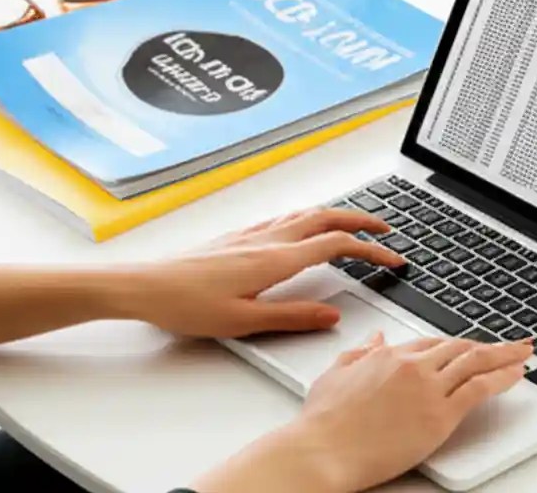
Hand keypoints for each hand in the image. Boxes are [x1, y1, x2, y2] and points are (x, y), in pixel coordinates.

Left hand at [123, 208, 403, 337]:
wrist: (143, 286)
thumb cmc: (185, 305)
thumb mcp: (244, 322)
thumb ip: (292, 316)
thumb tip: (332, 315)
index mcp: (274, 259)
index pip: (335, 246)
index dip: (370, 251)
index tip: (393, 259)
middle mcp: (265, 240)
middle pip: (325, 218)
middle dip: (360, 222)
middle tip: (386, 231)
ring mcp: (249, 234)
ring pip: (303, 214)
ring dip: (334, 216)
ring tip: (353, 226)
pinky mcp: (235, 237)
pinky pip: (282, 219)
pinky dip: (306, 218)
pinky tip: (301, 227)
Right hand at [193, 333, 533, 492]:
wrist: (322, 449)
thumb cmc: (322, 422)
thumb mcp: (335, 374)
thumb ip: (359, 354)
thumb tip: (375, 340)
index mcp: (387, 356)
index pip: (430, 344)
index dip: (455, 344)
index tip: (469, 346)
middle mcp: (410, 366)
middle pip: (459, 348)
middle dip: (488, 345)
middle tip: (511, 344)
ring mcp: (427, 388)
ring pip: (475, 362)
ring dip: (505, 355)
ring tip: (524, 354)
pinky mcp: (439, 415)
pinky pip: (479, 389)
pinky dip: (502, 377)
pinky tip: (516, 374)